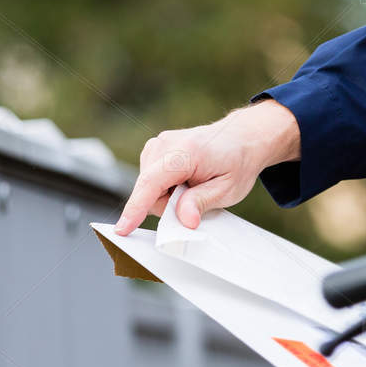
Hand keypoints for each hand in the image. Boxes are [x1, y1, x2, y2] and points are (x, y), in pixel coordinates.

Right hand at [114, 99, 300, 233]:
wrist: (242, 138)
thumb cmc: (237, 161)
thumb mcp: (228, 189)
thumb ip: (201, 203)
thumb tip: (183, 221)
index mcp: (185, 152)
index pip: (151, 183)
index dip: (136, 208)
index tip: (123, 228)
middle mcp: (166, 143)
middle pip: (148, 191)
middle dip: (168, 204)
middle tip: (197, 197)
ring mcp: (158, 143)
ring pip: (148, 187)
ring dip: (168, 195)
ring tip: (194, 185)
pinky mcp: (155, 148)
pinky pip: (152, 180)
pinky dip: (167, 187)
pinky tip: (186, 180)